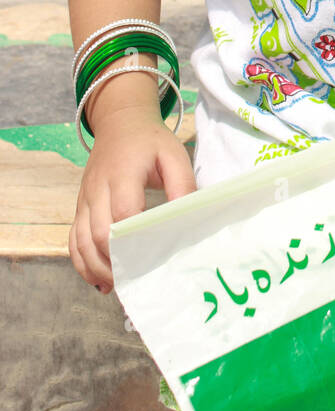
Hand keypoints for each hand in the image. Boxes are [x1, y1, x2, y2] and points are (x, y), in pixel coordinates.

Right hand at [69, 107, 196, 294]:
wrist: (120, 124)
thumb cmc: (150, 142)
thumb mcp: (174, 154)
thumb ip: (182, 184)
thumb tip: (185, 217)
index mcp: (123, 173)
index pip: (123, 211)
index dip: (133, 238)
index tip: (150, 259)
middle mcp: (98, 188)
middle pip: (99, 233)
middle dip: (115, 262)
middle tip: (136, 281)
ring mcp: (85, 199)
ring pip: (80, 240)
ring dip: (96, 267)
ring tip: (117, 286)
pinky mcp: (80, 207)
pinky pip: (73, 238)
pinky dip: (81, 262)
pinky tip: (98, 280)